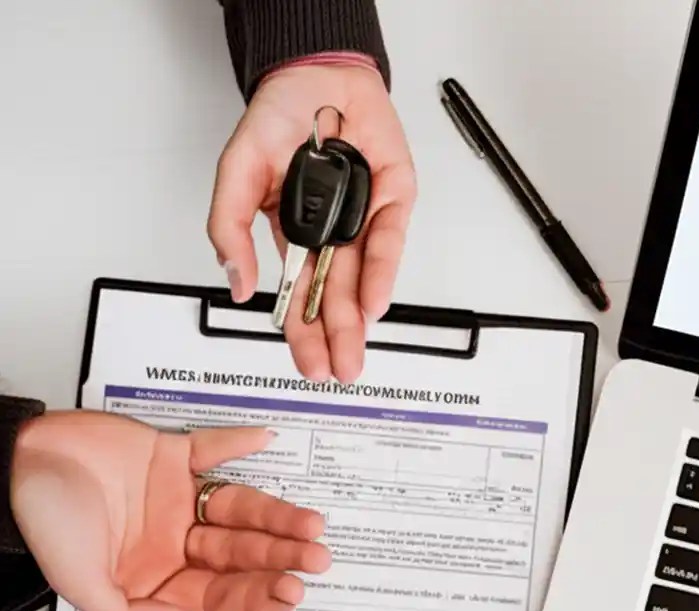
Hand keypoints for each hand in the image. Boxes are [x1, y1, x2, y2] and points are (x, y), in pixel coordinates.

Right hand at [10, 411, 331, 610]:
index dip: (254, 598)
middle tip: (315, 558)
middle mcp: (171, 542)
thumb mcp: (77, 579)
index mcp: (152, 577)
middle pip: (238, 555)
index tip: (287, 593)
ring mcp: (176, 500)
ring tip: (309, 523)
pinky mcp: (171, 456)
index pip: (216, 597)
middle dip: (279, 559)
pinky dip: (238, 443)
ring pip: (240, 511)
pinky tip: (265, 439)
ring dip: (276, 516)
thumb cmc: (40, 515)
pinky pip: (213, 449)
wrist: (20, 457)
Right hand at [207, 61, 416, 383]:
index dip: (300, 330)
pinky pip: (387, 241)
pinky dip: (380, 272)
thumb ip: (229, 228)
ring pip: (362, 278)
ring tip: (354, 353)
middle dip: (333, 338)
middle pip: (332, 295)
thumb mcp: (236, 172)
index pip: (297, 292)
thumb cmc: (279, 117)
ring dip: (358, 318)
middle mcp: (331, 232)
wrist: (316, 73)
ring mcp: (362, 219)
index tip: (306, 364)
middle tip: (336, 373)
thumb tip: (236, 283)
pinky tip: (373, 303)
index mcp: (292, 233)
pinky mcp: (392, 200)